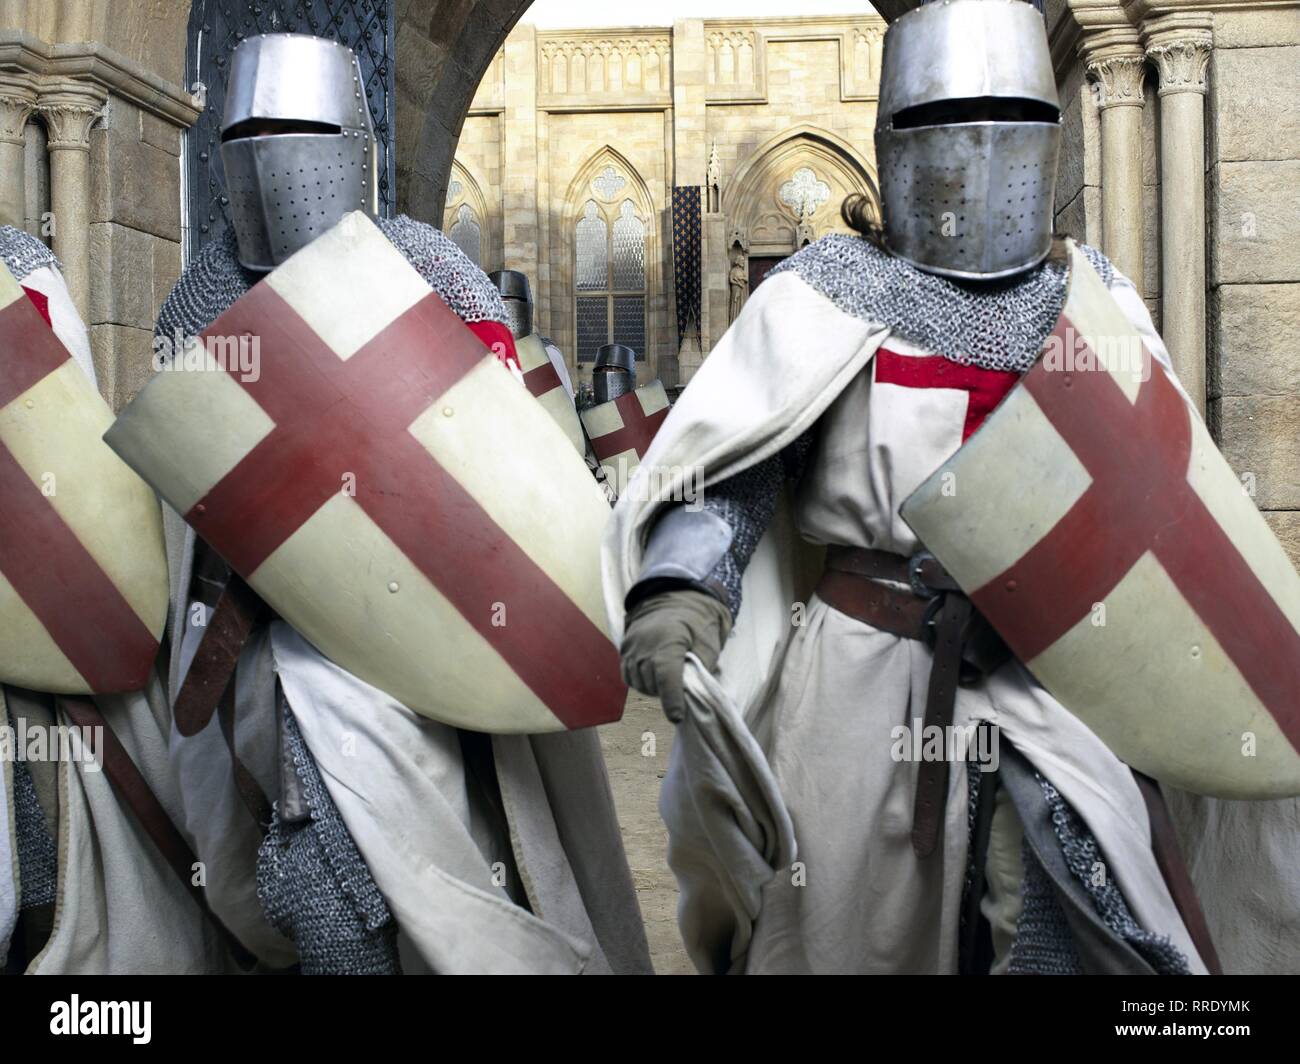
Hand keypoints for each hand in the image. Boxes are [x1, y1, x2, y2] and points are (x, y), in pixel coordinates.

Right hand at [620, 590, 731, 722]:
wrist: (676, 596)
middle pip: (651, 683)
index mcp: (670, 641)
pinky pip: (628, 675)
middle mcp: (645, 644)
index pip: (666, 677)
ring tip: (666, 681)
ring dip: (652, 688)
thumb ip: (700, 670)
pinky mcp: (624, 647)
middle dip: (665, 693)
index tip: (677, 717)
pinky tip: (653, 676)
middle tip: (679, 688)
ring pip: (638, 682)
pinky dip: (640, 681)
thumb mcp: (709, 644)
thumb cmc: (698, 622)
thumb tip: (691, 695)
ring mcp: (631, 645)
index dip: (672, 700)